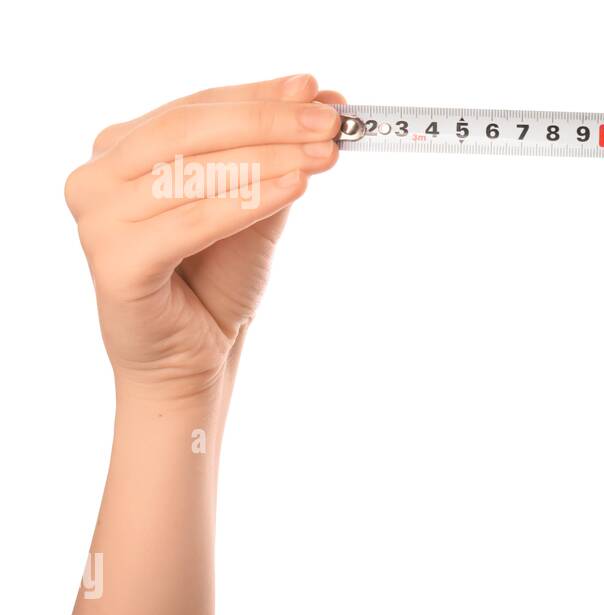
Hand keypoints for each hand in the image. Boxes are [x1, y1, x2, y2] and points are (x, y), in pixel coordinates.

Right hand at [63, 74, 343, 401]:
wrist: (195, 358)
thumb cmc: (218, 280)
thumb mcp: (257, 206)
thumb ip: (280, 156)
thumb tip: (326, 100)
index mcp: (121, 150)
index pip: (197, 107)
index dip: (260, 95)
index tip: (319, 91)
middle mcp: (97, 177)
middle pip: (189, 130)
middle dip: (268, 121)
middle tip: (328, 122)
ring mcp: (97, 220)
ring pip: (192, 172)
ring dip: (268, 158)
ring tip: (325, 154)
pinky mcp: (114, 263)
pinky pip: (190, 222)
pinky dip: (246, 201)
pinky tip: (296, 187)